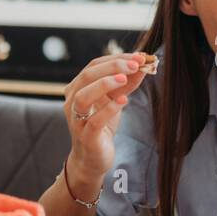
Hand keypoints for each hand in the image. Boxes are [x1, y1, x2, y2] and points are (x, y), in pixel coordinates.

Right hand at [61, 52, 151, 194]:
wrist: (92, 158)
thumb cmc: (101, 126)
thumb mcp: (115, 100)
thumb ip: (127, 83)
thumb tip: (143, 64)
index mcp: (78, 88)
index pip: (94, 65)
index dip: (116, 58)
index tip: (138, 57)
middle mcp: (72, 101)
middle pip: (87, 76)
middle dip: (112, 67)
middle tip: (135, 65)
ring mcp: (77, 119)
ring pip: (83, 96)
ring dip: (104, 84)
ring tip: (124, 79)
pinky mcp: (86, 136)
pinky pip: (94, 120)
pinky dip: (109, 109)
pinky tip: (123, 101)